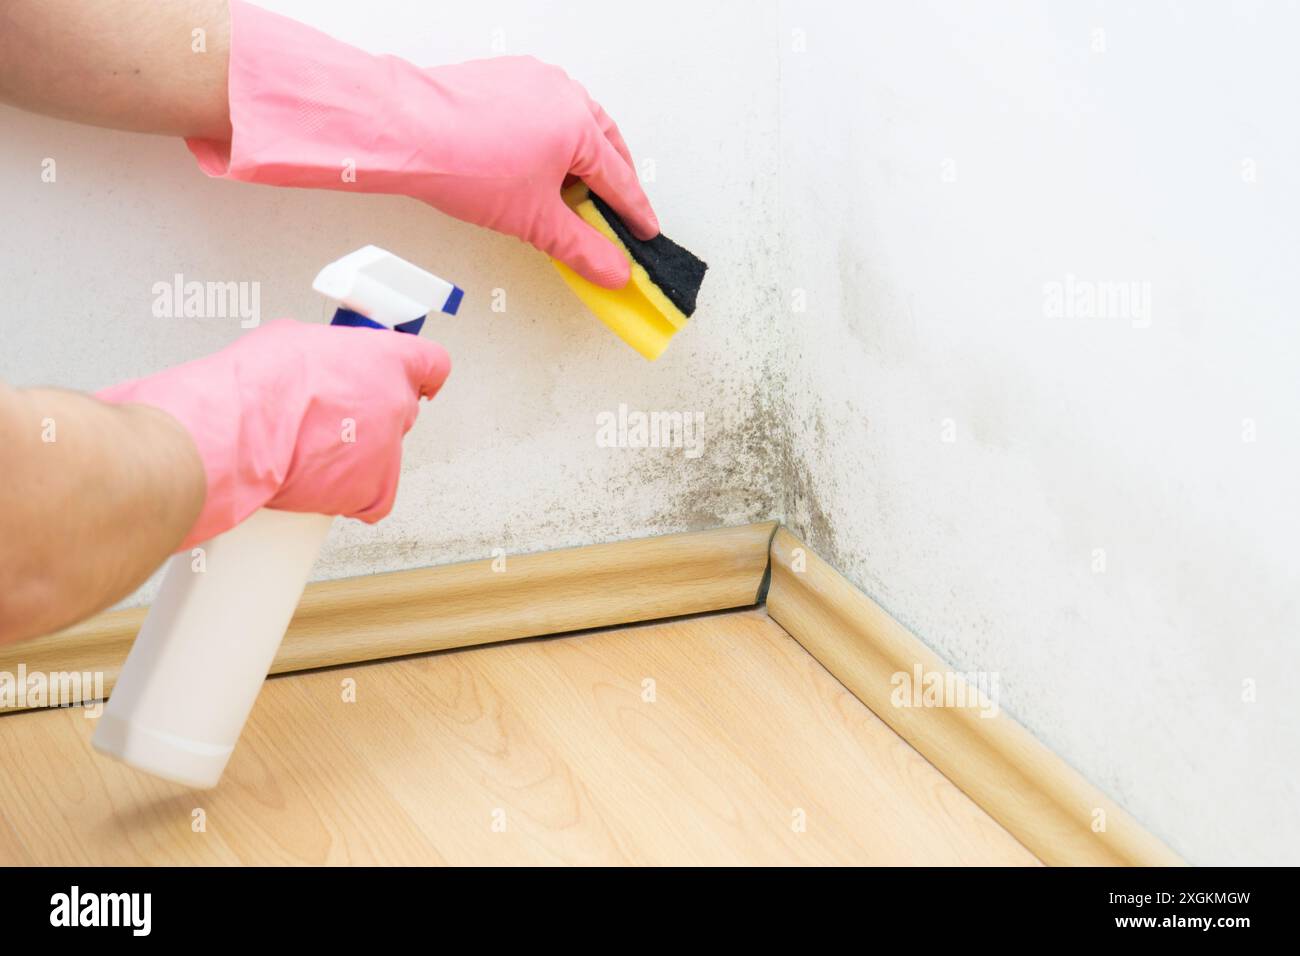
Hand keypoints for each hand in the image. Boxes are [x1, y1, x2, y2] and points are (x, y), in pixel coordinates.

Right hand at [96, 319, 449, 548]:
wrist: (237, 434)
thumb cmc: (256, 384)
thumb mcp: (294, 340)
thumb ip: (328, 354)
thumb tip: (320, 363)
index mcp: (387, 360)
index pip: (432, 363)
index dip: (423, 373)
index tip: (419, 380)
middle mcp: (396, 405)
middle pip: (402, 410)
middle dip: (372, 414)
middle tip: (333, 418)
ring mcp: (388, 450)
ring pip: (384, 454)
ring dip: (356, 455)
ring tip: (312, 452)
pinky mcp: (372, 491)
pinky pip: (372, 497)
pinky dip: (350, 494)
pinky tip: (320, 484)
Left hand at [187, 1, 658, 287]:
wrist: (406, 130)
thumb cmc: (463, 163)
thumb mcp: (535, 221)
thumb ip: (582, 249)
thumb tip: (612, 271)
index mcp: (580, 125)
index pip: (620, 179)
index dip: (634, 213)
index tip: (642, 233)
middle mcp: (563, 93)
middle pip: (604, 146)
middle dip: (612, 182)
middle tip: (614, 216)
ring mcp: (533, 80)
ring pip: (574, 123)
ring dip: (581, 158)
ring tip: (575, 191)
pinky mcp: (504, 78)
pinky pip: (544, 110)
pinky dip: (551, 138)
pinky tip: (537, 161)